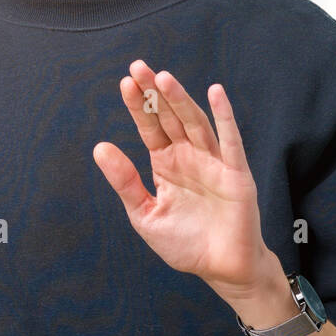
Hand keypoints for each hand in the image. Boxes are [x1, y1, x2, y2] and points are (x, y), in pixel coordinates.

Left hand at [92, 60, 278, 299]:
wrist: (221, 269)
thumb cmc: (185, 243)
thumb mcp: (145, 214)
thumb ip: (125, 181)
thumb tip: (99, 148)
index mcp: (167, 164)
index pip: (150, 127)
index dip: (137, 105)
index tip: (124, 82)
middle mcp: (189, 156)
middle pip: (170, 117)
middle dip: (154, 93)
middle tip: (138, 67)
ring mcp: (214, 162)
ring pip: (195, 123)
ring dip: (180, 99)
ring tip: (163, 78)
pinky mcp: (236, 173)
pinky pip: (230, 140)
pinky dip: (224, 116)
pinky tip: (215, 93)